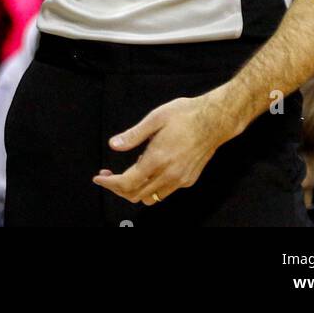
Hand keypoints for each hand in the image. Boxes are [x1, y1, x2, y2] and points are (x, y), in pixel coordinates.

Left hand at [92, 91, 234, 205]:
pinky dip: (151, 187)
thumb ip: (133, 135)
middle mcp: (169, 175)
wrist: (215, 120)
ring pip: (151, 198)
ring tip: (128, 172)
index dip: (109, 183)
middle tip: (108, 173)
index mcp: (157, 159)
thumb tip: (113, 145)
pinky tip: (149, 169)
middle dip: (118, 188)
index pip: (127, 183)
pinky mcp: (189, 180)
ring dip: (135, 190)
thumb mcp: (155, 118)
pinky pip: (165, 192)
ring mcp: (181, 180)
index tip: (98, 178)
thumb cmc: (184, 115)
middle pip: (136, 195)